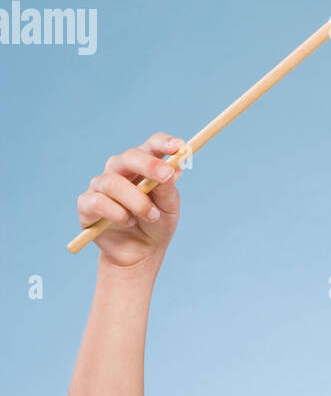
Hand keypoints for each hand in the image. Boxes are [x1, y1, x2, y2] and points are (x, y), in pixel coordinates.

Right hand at [77, 132, 186, 269]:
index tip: (179, 147)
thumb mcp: (169, 208)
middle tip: (166, 176)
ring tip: (152, 215)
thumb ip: (168, 189)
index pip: (151, 145)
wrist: (140, 253)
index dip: (164, 142)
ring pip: (113, 182)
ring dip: (137, 200)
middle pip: (129, 156)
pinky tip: (128, 222)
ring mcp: (100, 186)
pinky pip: (99, 202)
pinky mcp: (87, 205)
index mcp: (143, 166)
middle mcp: (119, 170)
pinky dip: (117, 213)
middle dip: (149, 165)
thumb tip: (173, 169)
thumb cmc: (155, 223)